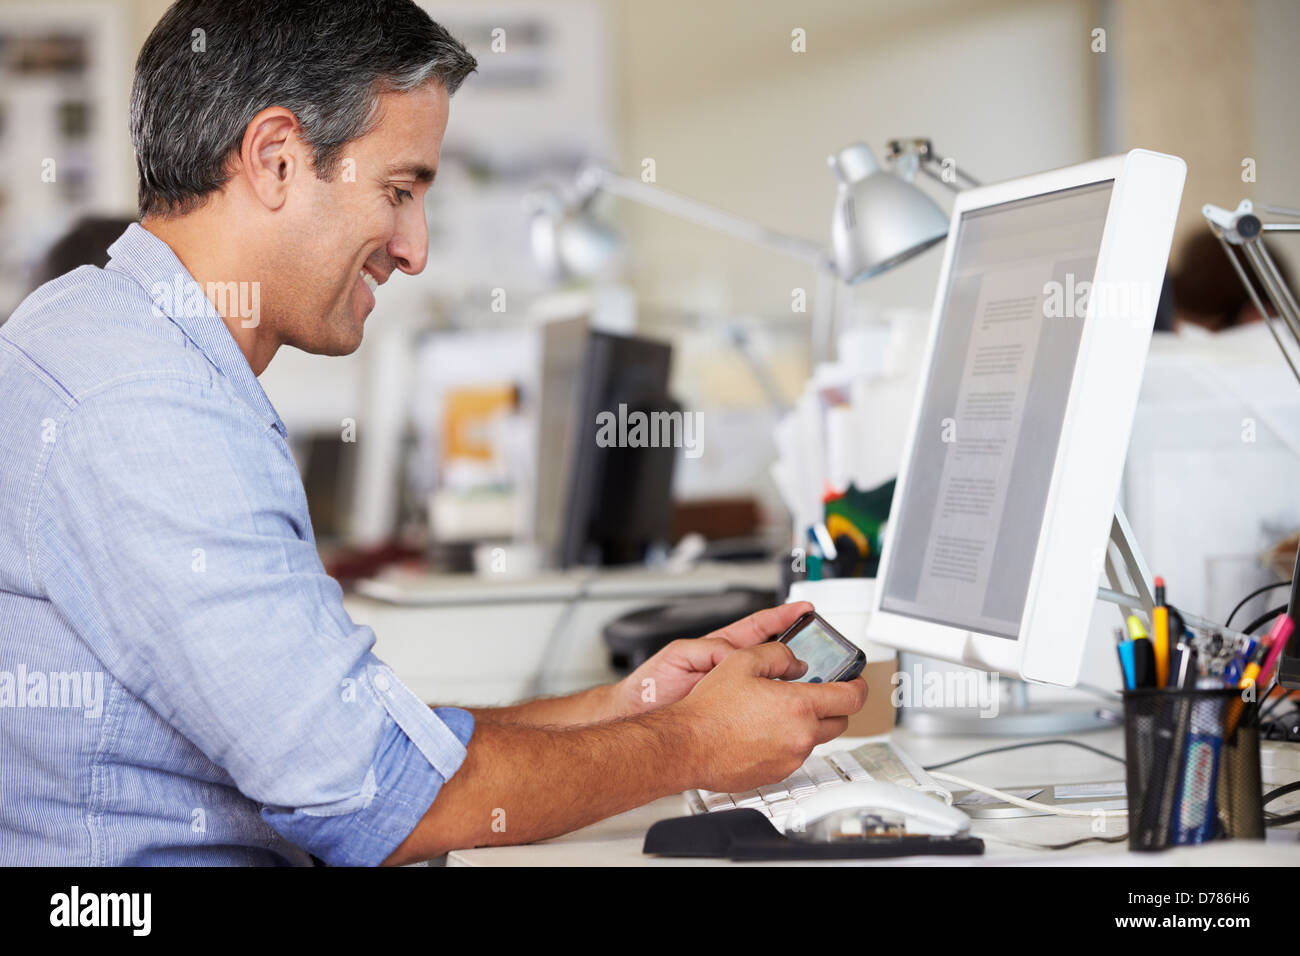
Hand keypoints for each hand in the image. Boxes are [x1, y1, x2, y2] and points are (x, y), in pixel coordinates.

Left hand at [612, 601, 813, 716]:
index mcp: (721, 648)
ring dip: (793, 682)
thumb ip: (711, 650)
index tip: (805, 608)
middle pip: (773, 657)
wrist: (637, 715)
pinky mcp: (733, 715)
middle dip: (798, 650)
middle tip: (822, 647)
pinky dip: (778, 710)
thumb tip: (735, 653)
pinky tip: (792, 711)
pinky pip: (762, 711)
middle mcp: (731, 669)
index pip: (759, 628)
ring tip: (817, 680)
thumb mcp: (681, 655)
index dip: (783, 617)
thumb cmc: (652, 685)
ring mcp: (734, 692)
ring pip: (771, 685)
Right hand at [670, 640, 867, 793]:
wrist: (688, 745)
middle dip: (834, 705)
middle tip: (818, 693)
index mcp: (799, 706)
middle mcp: (801, 736)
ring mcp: (790, 758)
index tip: (855, 681)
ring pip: (815, 739)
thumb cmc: (710, 709)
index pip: (851, 697)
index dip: (858, 685)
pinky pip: (793, 755)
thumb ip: (778, 655)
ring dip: (807, 724)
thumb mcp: (742, 661)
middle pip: (840, 722)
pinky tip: (762, 731)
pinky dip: (788, 742)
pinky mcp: (777, 774)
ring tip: (778, 711)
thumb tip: (796, 662)